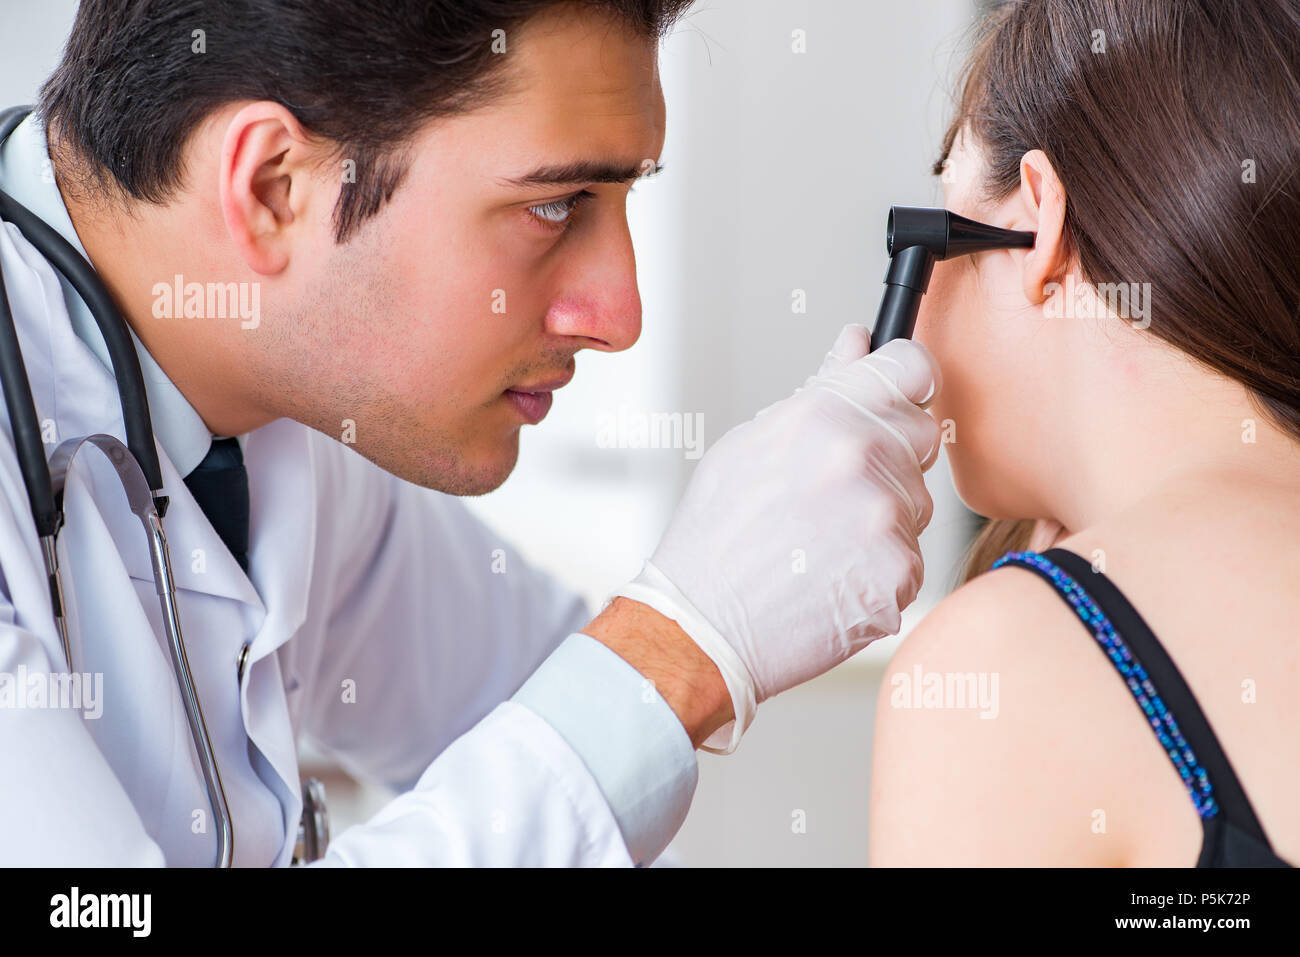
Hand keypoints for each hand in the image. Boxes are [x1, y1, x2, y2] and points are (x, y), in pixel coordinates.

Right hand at [607, 324, 942, 752]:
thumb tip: (857, 342)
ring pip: (917, 503)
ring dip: (883, 517)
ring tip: (822, 542)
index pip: (912, 367)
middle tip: (834, 492)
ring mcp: (885, 520)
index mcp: (824, 415)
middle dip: (891, 456)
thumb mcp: (753, 443)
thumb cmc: (717, 536)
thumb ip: (821, 390)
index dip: (907, 382)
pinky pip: (911, 559)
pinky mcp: (899, 575)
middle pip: (923, 435)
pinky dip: (880, 570)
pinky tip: (833, 577)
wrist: (702, 624)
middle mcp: (862, 460)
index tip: (900, 396)